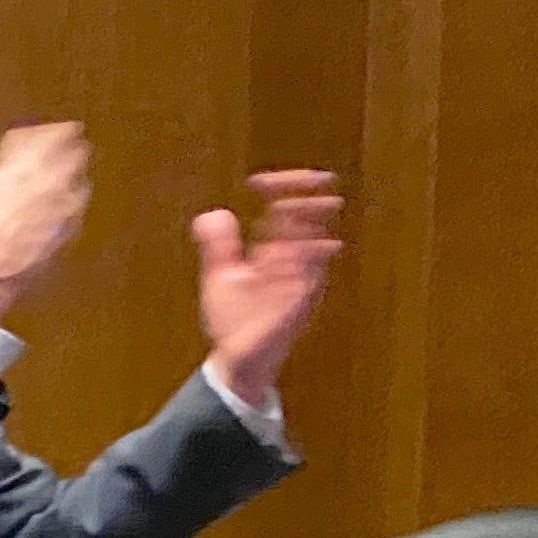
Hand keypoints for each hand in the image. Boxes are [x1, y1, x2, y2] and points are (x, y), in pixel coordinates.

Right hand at [0, 121, 90, 320]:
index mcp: (31, 166)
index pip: (63, 133)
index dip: (49, 131)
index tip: (33, 137)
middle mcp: (57, 184)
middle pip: (78, 153)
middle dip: (62, 152)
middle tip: (44, 157)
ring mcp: (66, 212)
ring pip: (80, 183)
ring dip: (66, 180)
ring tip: (45, 187)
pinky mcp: (67, 238)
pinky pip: (74, 214)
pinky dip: (63, 211)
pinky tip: (42, 219)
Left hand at [194, 168, 343, 407]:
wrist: (239, 358)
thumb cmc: (235, 321)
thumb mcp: (222, 277)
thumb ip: (219, 246)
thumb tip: (212, 214)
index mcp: (270, 251)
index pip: (279, 212)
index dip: (276, 192)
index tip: (260, 181)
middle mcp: (288, 261)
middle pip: (303, 220)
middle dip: (310, 197)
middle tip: (318, 179)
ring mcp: (298, 279)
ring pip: (311, 241)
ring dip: (318, 221)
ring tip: (325, 201)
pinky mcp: (301, 300)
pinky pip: (311, 273)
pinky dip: (313, 256)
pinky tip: (320, 242)